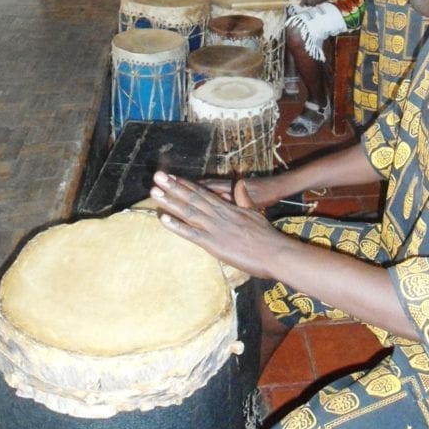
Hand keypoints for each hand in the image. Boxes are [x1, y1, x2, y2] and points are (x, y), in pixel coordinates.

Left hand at [151, 173, 278, 277]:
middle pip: (192, 197)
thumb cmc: (266, 235)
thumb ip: (244, 198)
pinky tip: (163, 218)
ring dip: (170, 201)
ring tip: (154, 192)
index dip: (186, 184)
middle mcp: (218, 214)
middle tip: (157, 176)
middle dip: (173, 186)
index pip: (203, 192)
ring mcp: (214, 228)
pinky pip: (190, 233)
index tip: (173, 177)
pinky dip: (176, 225)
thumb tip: (240, 183)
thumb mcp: (255, 212)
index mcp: (227, 207)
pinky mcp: (213, 243)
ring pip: (188, 211)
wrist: (274, 252)